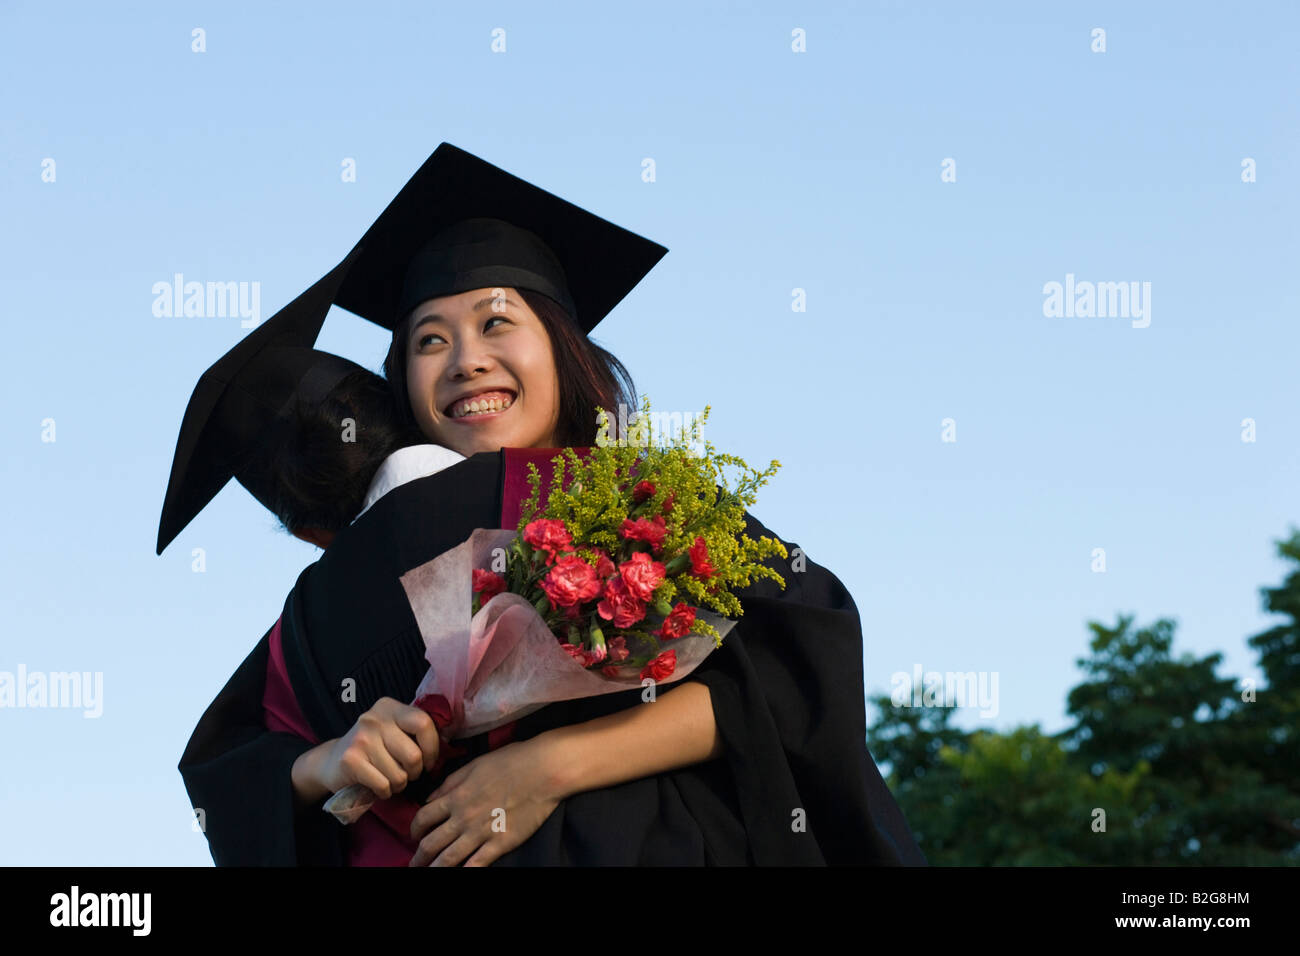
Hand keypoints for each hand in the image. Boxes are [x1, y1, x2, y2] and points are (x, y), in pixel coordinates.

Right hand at [314, 696, 440, 799]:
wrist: (331, 762)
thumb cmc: (373, 749)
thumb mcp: (394, 731)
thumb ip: (416, 733)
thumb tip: (449, 744)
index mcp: (390, 707)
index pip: (424, 724)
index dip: (433, 748)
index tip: (429, 762)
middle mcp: (374, 718)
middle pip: (414, 755)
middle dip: (414, 772)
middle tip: (406, 773)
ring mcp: (360, 738)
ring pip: (399, 775)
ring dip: (399, 785)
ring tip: (389, 779)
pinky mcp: (350, 760)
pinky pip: (384, 785)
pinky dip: (385, 792)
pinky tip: (377, 785)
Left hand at [408, 734, 564, 866]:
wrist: (542, 770)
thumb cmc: (510, 762)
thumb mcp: (474, 765)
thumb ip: (449, 783)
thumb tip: (430, 798)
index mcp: (456, 796)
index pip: (423, 818)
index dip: (414, 829)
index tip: (414, 835)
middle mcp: (463, 818)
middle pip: (431, 844)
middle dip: (419, 856)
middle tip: (414, 863)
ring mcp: (481, 833)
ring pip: (448, 859)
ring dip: (434, 868)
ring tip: (427, 873)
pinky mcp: (500, 844)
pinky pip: (476, 864)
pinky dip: (464, 871)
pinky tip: (459, 874)